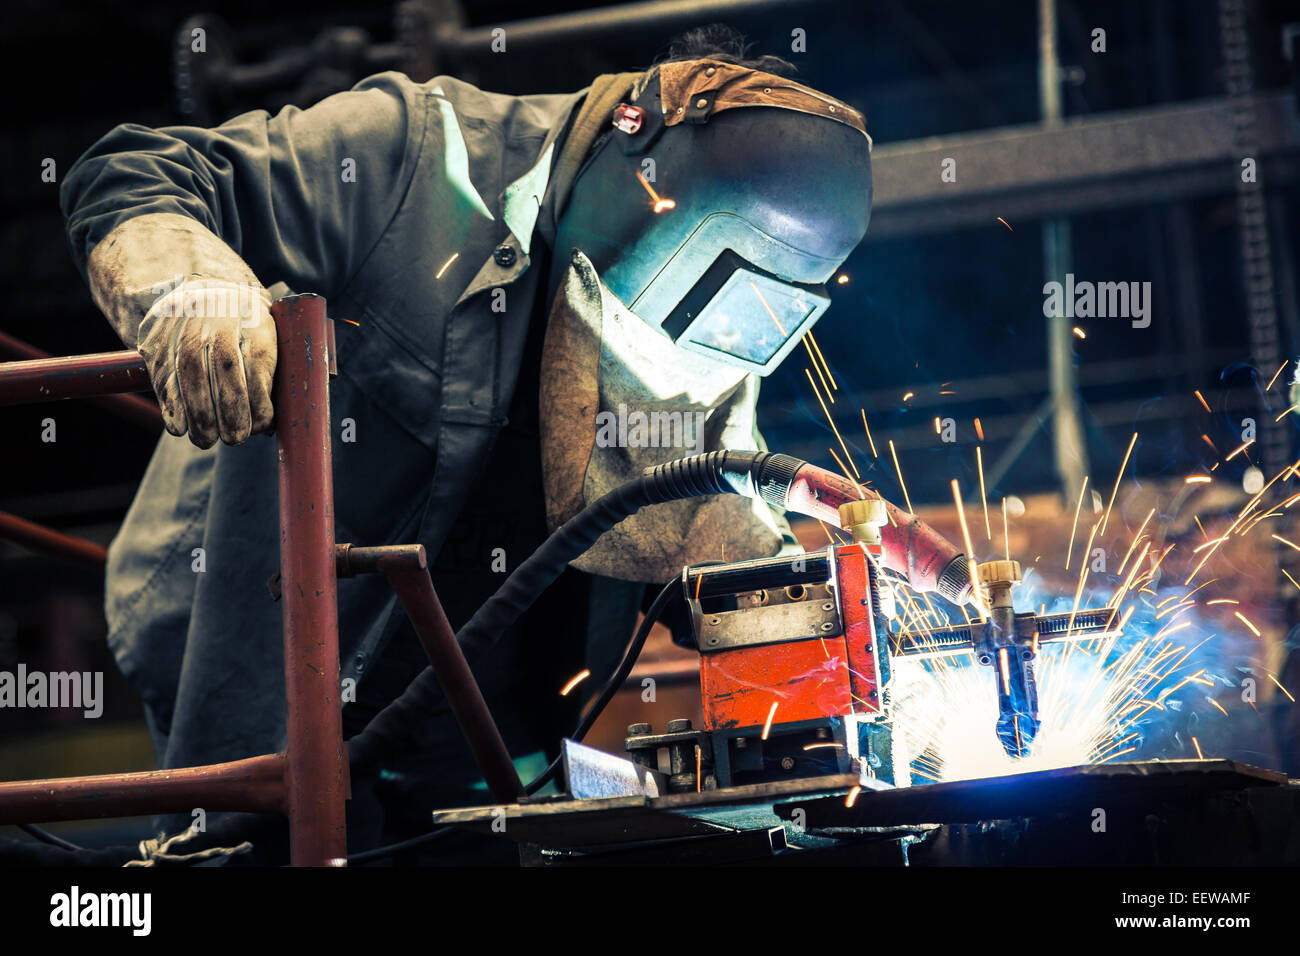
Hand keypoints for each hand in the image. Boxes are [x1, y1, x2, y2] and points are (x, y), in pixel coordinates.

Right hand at [137, 278, 276, 447]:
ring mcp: (183, 324)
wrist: (205, 289)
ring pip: (189, 368)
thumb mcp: (268, 340)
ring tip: (205, 439)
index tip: (262, 425)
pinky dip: (169, 404)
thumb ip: (270, 376)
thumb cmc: (247, 328)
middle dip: (229, 408)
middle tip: (234, 438)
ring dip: (197, 412)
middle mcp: (217, 315)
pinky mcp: (156, 338)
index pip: (257, 360)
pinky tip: (178, 426)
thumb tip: (269, 426)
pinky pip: (161, 373)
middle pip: (224, 363)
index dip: (259, 398)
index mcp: (252, 316)